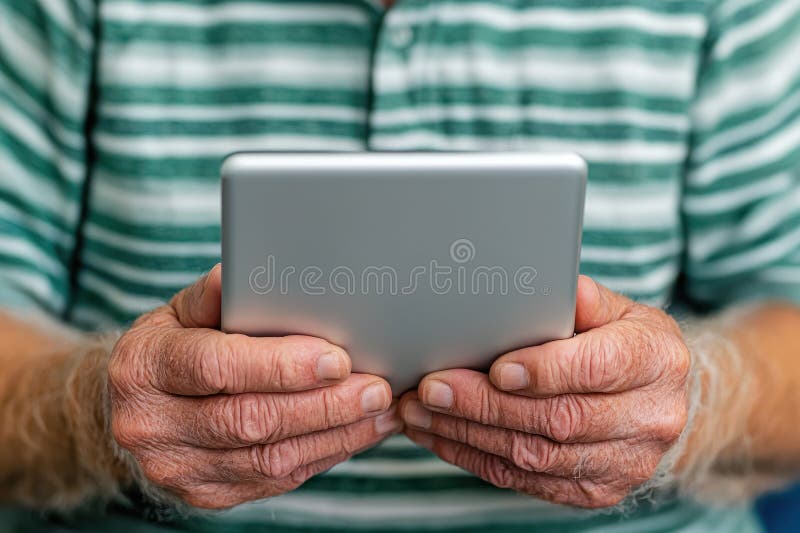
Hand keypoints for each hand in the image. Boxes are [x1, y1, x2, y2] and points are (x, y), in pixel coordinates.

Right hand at [108, 265, 399, 508]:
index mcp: (144, 366)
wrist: (133, 409)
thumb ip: (217, 294)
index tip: (336, 359)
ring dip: (335, 435)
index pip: (217, 367)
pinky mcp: (205, 494)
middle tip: (376, 388)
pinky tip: (355, 433)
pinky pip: (274, 480)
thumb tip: (253, 269)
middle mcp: (152, 425)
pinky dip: (323, 455)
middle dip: (324, 405)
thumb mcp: (181, 311)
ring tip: (380, 412)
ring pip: (269, 459)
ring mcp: (177, 468)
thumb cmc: (171, 348)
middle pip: (251, 419)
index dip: (280, 366)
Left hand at [399, 276, 689, 507]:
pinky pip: (527, 480)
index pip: (599, 367)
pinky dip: (476, 458)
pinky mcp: (597, 491)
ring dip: (468, 435)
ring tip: (420, 413)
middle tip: (431, 388)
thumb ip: (583, 301)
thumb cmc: (626, 344)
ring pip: (536, 456)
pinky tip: (442, 437)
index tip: (495, 367)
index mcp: (656, 360)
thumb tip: (551, 287)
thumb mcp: (616, 309)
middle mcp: (650, 418)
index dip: (545, 370)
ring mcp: (626, 463)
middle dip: (486, 405)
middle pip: (559, 419)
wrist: (661, 402)